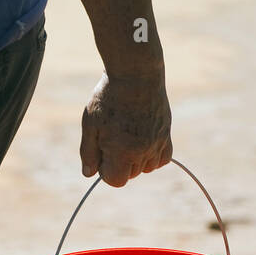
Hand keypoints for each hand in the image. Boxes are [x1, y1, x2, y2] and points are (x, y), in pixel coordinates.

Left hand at [79, 72, 172, 186]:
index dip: (106, 170)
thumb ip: (89, 152)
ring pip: (146, 168)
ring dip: (136, 160)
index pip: (116, 181)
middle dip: (119, 163)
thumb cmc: (108, 97)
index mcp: (122, 150)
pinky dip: (153, 156)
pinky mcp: (166, 134)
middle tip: (113, 137)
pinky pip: (162, 159)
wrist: (135, 73)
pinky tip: (143, 142)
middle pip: (130, 175)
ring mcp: (157, 142)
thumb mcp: (91, 124)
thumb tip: (89, 174)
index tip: (102, 152)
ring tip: (127, 136)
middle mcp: (143, 150)